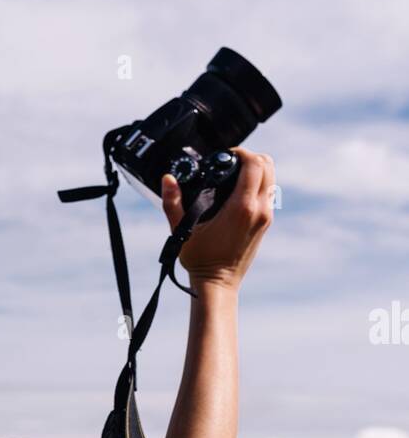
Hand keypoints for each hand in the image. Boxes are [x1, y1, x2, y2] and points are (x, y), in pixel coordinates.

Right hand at [161, 148, 274, 290]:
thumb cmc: (201, 260)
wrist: (218, 284)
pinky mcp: (265, 223)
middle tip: (230, 162)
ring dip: (256, 170)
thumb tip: (167, 180)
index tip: (225, 157)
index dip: (241, 153)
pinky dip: (257, 184)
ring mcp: (265, 217)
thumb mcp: (182, 230)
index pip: (254, 164)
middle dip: (250, 158)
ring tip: (234, 175)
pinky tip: (238, 191)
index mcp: (242, 207)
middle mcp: (259, 210)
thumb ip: (172, 203)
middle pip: (268, 165)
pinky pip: (268, 192)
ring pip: (271, 178)